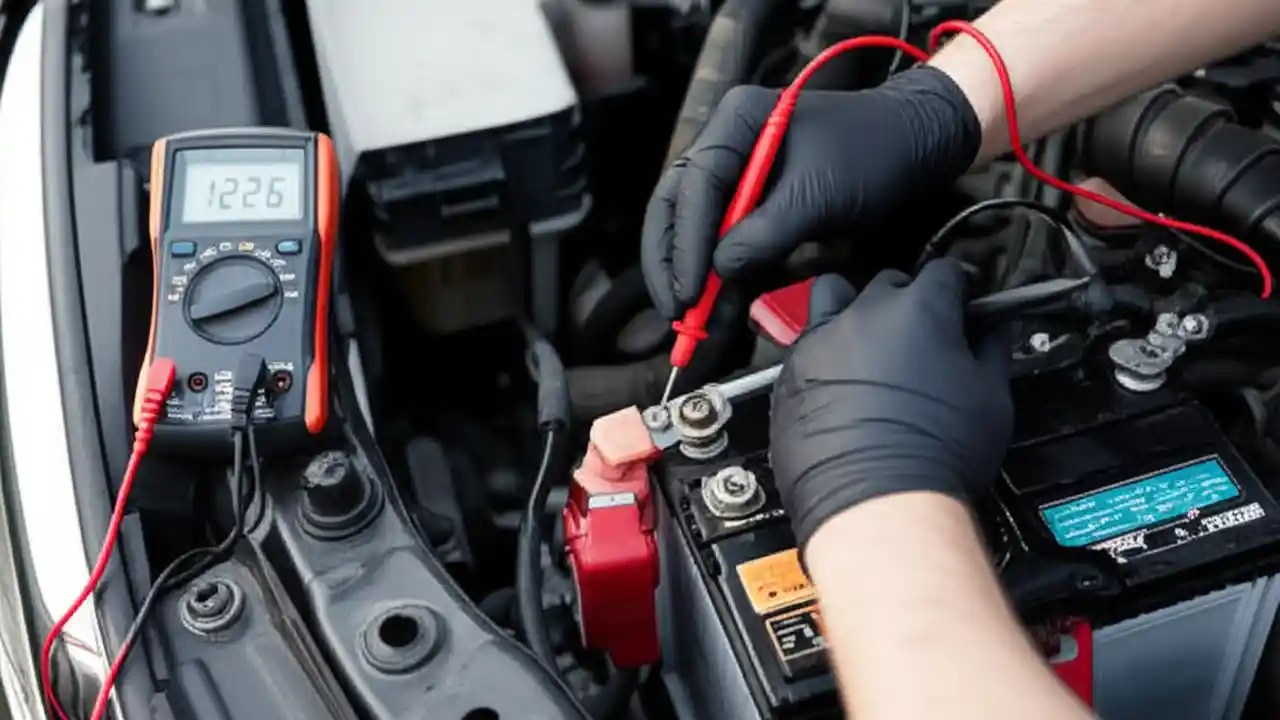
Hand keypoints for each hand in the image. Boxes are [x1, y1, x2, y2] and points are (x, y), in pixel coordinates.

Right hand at [641, 67, 980, 319]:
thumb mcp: (818, 194)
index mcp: (736, 122)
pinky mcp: (754, 202)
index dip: (684, 243)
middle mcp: (726, 144)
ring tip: (693, 323)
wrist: (917, 145)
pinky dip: (718, 276)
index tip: (687, 289)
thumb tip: (718, 271)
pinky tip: (718, 311)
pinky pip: (723, 241)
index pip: (692, 186)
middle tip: (677, 311)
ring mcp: (737, 173)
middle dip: (671, 262)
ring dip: (691, 276)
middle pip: (675, 207)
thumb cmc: (874, 153)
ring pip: (693, 229)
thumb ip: (764, 233)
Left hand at [770, 260, 1012, 547]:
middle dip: (908, 300)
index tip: (963, 304)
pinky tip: (843, 383)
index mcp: (919, 309)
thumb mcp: (991, 397)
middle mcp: (863, 315)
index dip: (960, 288)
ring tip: (872, 344)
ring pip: (834, 300)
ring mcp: (820, 342)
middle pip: (889, 284)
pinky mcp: (790, 374)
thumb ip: (991, 349)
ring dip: (854, 311)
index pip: (945, 271)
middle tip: (922, 335)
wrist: (877, 503)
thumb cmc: (934, 455)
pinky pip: (808, 346)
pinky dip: (827, 354)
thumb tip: (991, 332)